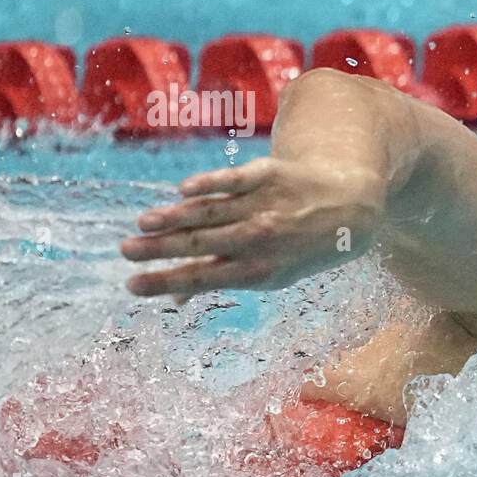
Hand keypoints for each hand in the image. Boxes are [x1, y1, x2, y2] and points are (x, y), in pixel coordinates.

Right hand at [121, 156, 384, 299]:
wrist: (351, 207)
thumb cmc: (301, 246)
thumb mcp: (273, 273)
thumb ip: (223, 279)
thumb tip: (176, 301)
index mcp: (259, 271)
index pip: (203, 278)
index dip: (166, 282)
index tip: (132, 286)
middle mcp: (262, 239)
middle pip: (202, 245)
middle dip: (161, 250)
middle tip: (125, 252)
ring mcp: (266, 206)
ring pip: (213, 212)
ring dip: (176, 218)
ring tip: (144, 224)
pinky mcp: (269, 174)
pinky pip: (235, 179)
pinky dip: (211, 185)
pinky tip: (183, 191)